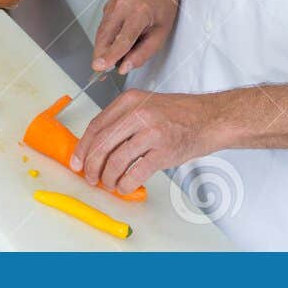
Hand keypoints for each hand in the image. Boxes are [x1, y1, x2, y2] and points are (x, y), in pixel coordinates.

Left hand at [71, 89, 221, 194]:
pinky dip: (124, 184)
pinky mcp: (163, 152)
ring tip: (109, 183)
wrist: (210, 118)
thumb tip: (97, 146)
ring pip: (115, 161)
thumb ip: (122, 120)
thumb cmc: (179, 114)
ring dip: (107, 178)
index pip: (96, 126)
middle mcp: (138, 114)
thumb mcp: (146, 105)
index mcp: (130, 100)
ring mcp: (151, 132)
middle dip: (91, 165)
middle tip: (90, 177)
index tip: (77, 161)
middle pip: (102, 144)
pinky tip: (124, 186)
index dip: (83, 147)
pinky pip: (134, 174)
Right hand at [90, 0, 180, 73]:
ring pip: (101, 32)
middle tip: (100, 70)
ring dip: (102, 48)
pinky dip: (106, 39)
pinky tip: (114, 43)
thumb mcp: (161, 34)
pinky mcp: (107, 6)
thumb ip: (143, 53)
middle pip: (105, 35)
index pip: (122, 38)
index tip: (100, 67)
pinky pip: (103, 27)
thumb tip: (124, 67)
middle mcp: (122, 5)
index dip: (110, 54)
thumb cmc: (162, 7)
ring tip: (110, 60)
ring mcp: (112, 4)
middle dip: (100, 55)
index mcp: (139, 12)